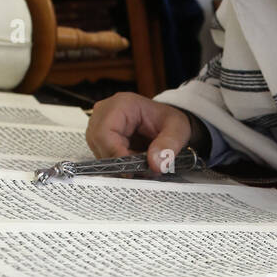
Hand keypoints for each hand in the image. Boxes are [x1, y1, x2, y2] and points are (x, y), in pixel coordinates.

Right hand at [86, 93, 203, 173]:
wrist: (165, 122)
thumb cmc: (168, 121)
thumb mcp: (178, 130)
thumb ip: (168, 145)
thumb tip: (155, 164)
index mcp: (121, 104)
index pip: (104, 133)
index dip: (115, 155)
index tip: (132, 171)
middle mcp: (104, 112)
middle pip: (99, 144)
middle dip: (120, 162)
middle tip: (142, 169)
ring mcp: (98, 124)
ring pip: (99, 152)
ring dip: (120, 164)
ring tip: (141, 163)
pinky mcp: (99, 136)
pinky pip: (102, 155)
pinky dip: (118, 163)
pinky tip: (133, 161)